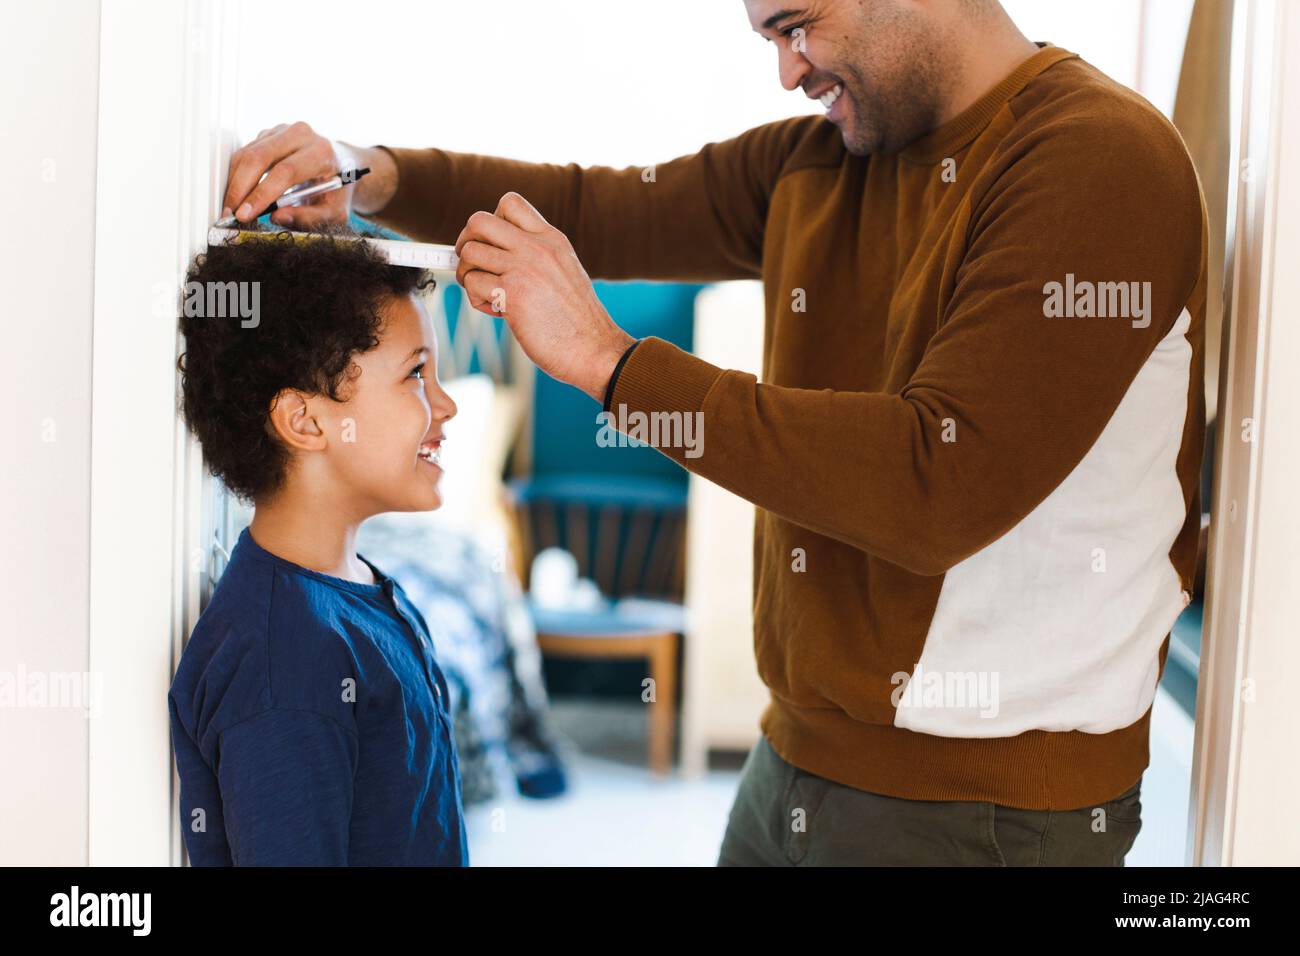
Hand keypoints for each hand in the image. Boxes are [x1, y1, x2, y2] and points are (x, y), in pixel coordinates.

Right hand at [221, 122, 395, 228]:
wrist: (340, 164)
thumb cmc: (338, 189)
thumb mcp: (335, 211)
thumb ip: (310, 218)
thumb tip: (278, 217)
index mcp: (321, 152)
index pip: (285, 172)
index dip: (261, 194)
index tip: (244, 215)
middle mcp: (301, 134)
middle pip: (260, 157)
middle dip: (240, 188)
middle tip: (230, 213)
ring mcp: (282, 130)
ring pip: (247, 154)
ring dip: (234, 182)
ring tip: (231, 208)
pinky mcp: (269, 134)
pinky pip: (245, 153)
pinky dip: (237, 175)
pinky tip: (237, 194)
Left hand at [454, 193, 635, 402]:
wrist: (594, 348)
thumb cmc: (578, 320)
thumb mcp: (564, 271)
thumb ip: (536, 256)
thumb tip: (496, 253)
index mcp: (551, 239)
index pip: (509, 202)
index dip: (491, 220)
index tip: (494, 244)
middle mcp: (537, 248)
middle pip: (479, 220)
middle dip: (466, 242)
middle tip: (475, 265)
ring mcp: (524, 269)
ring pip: (469, 252)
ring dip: (467, 274)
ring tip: (486, 292)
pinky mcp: (513, 294)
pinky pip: (472, 283)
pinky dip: (476, 299)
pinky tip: (497, 311)